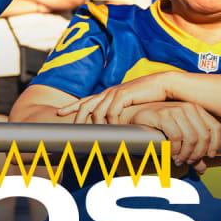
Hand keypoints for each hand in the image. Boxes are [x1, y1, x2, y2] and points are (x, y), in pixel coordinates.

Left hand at [58, 72, 176, 124]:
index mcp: (106, 94)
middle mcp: (107, 92)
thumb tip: (113, 125)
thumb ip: (119, 111)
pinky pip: (112, 111)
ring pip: (97, 111)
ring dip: (94, 125)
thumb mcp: (128, 104)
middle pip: (85, 105)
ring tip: (93, 136)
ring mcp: (115, 93)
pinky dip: (110, 122)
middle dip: (76, 117)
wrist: (161, 84)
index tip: (58, 112)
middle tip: (71, 130)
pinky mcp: (124, 95)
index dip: (71, 106)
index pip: (84, 100)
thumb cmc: (146, 96)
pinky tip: (112, 130)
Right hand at [124, 101, 220, 168]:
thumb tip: (202, 169)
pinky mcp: (162, 115)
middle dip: (198, 154)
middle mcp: (187, 107)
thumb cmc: (158, 126)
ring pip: (191, 138)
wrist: (134, 116)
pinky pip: (175, 137)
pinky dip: (175, 150)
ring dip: (186, 154)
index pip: (215, 127)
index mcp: (196, 109)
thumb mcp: (179, 137)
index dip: (215, 144)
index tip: (209, 156)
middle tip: (189, 162)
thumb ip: (191, 151)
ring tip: (179, 160)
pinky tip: (171, 154)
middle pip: (204, 136)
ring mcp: (174, 109)